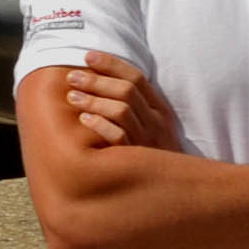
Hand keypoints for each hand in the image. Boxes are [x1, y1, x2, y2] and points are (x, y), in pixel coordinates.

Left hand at [59, 55, 183, 152]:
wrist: (176, 192)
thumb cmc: (154, 156)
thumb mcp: (153, 129)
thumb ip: (136, 108)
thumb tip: (102, 83)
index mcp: (161, 110)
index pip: (137, 78)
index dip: (111, 64)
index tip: (88, 56)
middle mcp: (157, 123)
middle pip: (127, 91)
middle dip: (96, 80)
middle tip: (72, 77)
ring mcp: (148, 141)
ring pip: (122, 110)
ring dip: (94, 100)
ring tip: (72, 96)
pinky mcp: (138, 160)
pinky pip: (118, 137)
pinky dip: (100, 125)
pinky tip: (84, 119)